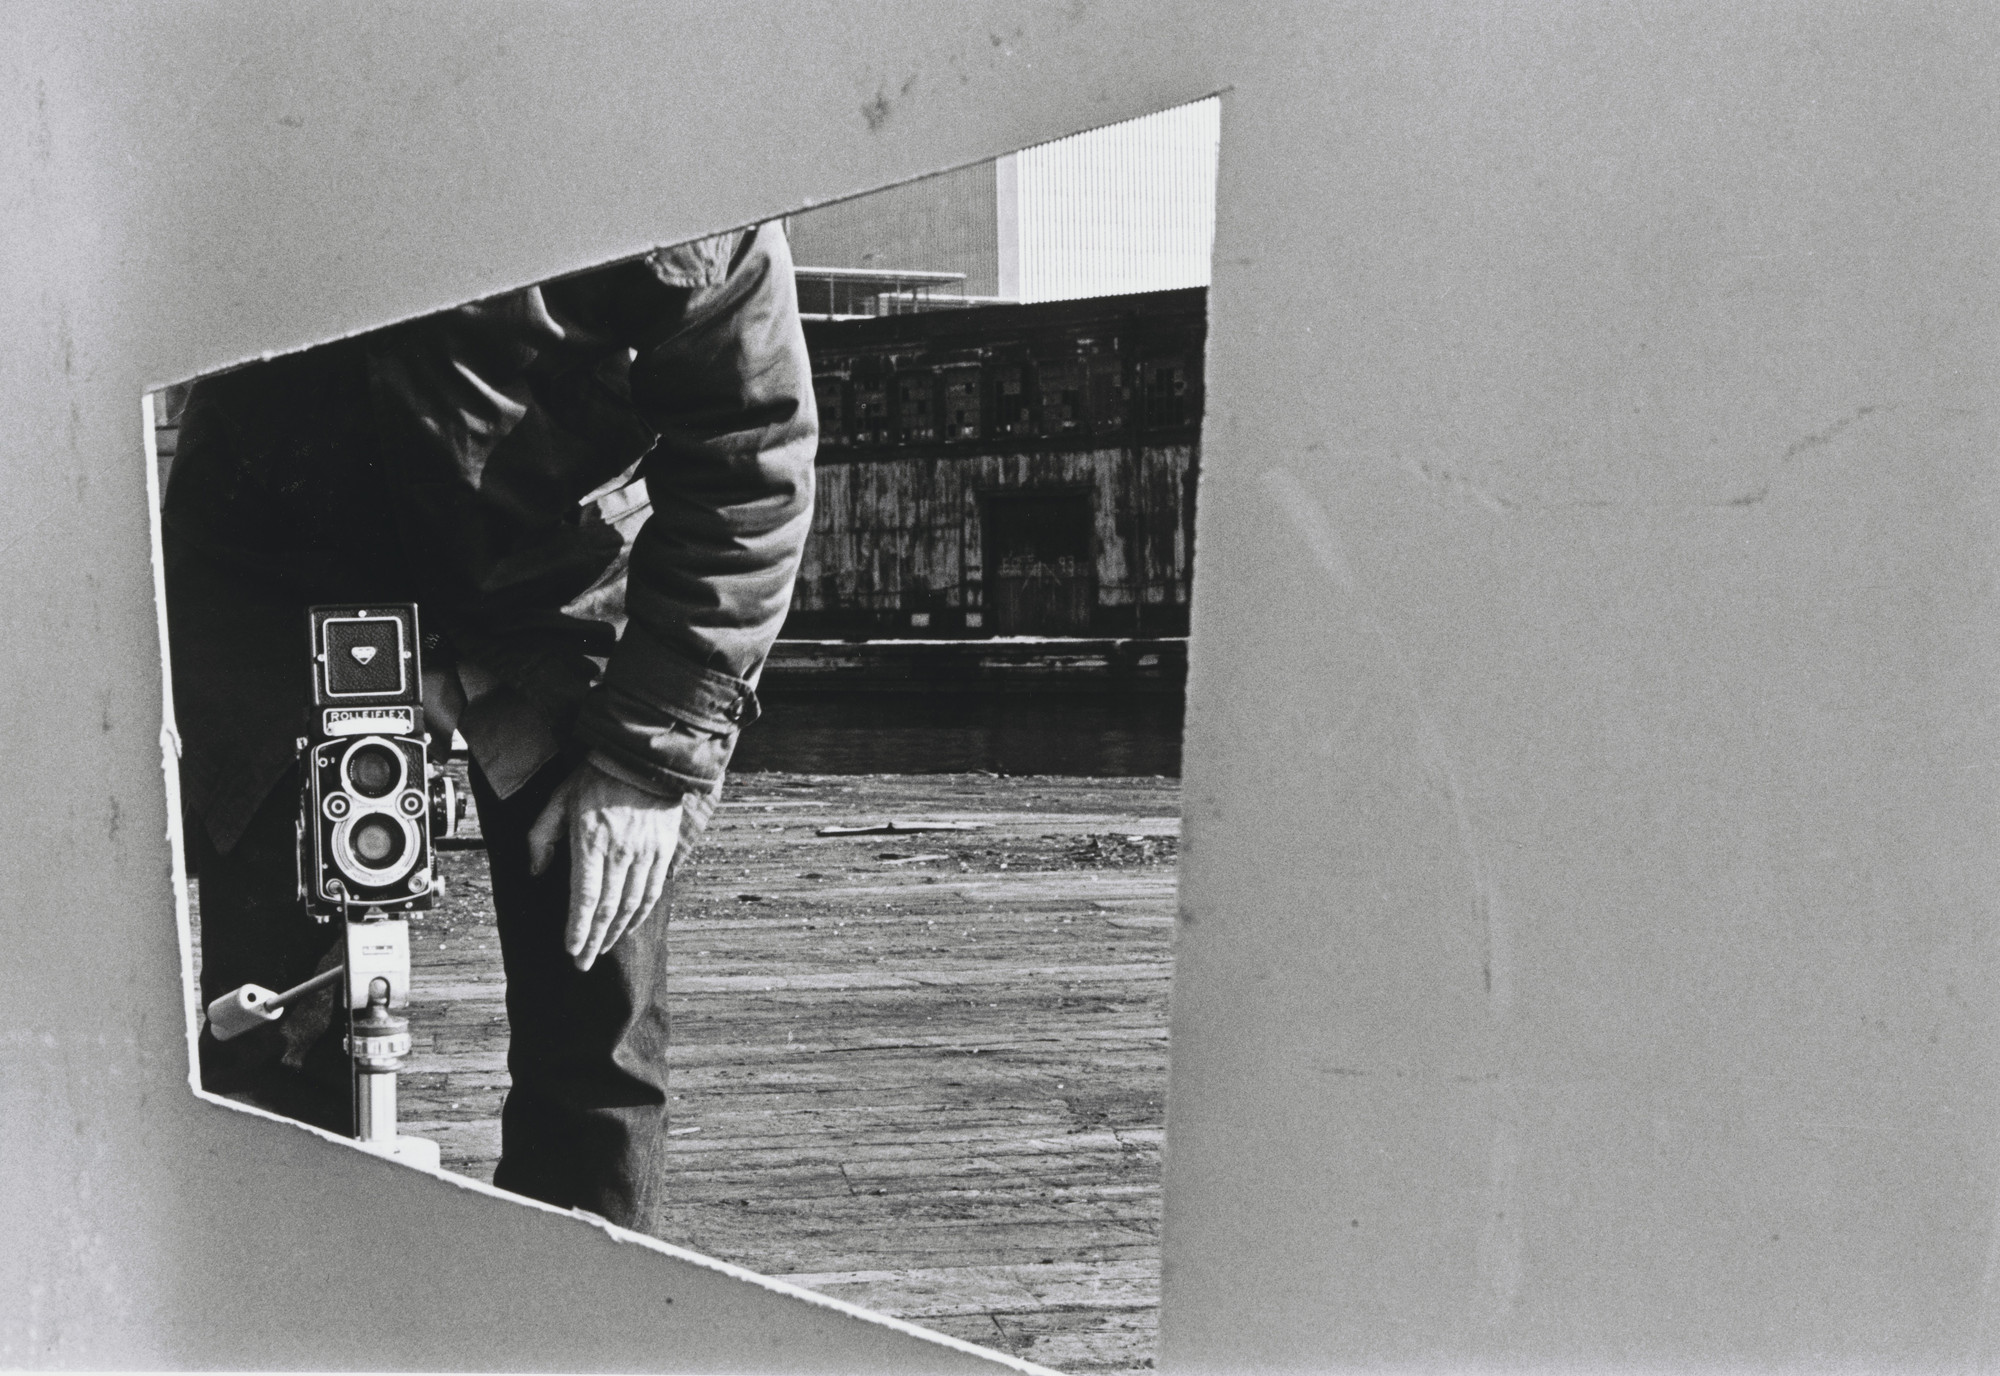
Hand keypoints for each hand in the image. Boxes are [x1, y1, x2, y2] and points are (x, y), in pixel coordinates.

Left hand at [527, 762, 682, 971]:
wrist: (643, 759)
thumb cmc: (594, 778)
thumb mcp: (557, 800)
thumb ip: (540, 837)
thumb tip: (535, 872)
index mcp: (590, 841)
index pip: (585, 896)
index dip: (578, 928)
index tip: (570, 950)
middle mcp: (620, 852)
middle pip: (607, 908)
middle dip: (593, 941)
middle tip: (582, 964)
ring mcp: (645, 853)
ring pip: (631, 905)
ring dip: (615, 933)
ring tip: (601, 950)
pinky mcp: (663, 851)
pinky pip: (652, 892)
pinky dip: (639, 915)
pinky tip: (627, 928)